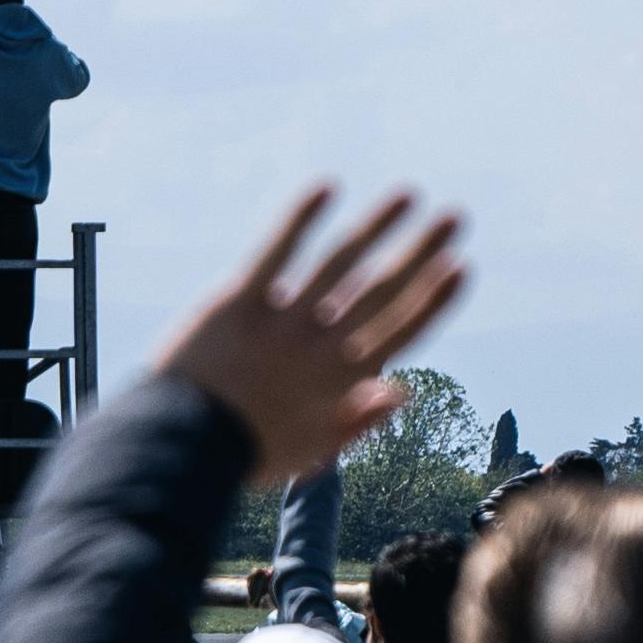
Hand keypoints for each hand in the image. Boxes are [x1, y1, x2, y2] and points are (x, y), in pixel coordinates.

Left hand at [155, 188, 468, 478]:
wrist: (181, 448)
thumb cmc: (246, 454)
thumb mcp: (311, 452)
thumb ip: (357, 422)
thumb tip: (403, 390)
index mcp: (342, 383)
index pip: (402, 331)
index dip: (434, 297)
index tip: (461, 266)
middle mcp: (320, 346)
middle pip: (382, 289)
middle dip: (422, 252)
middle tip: (454, 217)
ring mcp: (282, 320)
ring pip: (340, 262)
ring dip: (378, 226)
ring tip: (407, 195)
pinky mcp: (239, 301)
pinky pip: (275, 251)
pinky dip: (300, 219)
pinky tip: (326, 187)